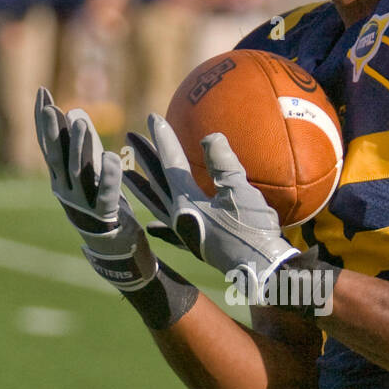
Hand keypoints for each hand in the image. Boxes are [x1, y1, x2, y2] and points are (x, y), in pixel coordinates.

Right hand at [34, 87, 157, 291]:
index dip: (44, 119)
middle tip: (51, 104)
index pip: (49, 144)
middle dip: (53, 129)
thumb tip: (76, 111)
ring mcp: (83, 205)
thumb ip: (86, 147)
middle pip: (57, 156)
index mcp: (61, 180)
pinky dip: (109, 177)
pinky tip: (114, 158)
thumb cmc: (105, 209)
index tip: (43, 92)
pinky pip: (106, 195)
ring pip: (79, 172)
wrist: (116, 252)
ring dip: (79, 145)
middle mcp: (67, 191)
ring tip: (81, 120)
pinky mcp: (106, 217)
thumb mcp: (93, 174)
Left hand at [122, 114, 297, 302]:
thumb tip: (209, 137)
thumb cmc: (253, 231)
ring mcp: (185, 232)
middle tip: (129, 137)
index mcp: (187, 202)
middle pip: (156, 181)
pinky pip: (169, 233)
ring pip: (156, 204)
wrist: (262, 271)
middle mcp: (179, 217)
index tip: (152, 117)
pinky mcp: (195, 246)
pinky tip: (152, 227)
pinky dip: (159, 227)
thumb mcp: (240, 192)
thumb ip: (223, 163)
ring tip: (126, 176)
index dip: (163, 138)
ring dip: (140, 188)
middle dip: (144, 157)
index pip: (171, 163)